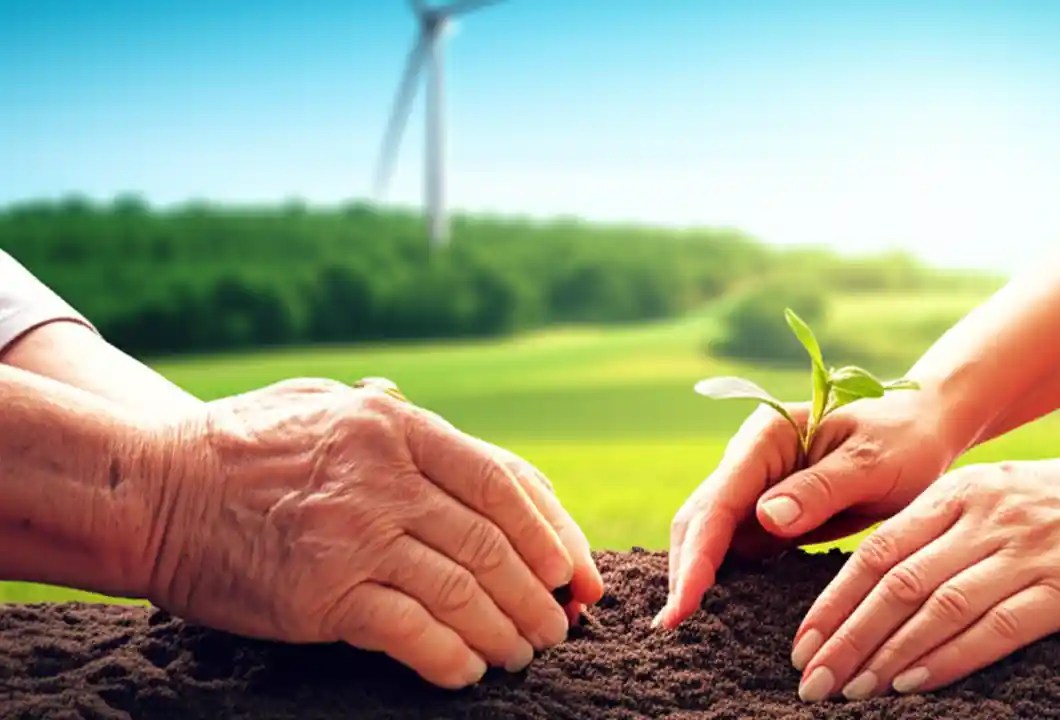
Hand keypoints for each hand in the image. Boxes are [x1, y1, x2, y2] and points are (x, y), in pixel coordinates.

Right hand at [139, 378, 600, 688]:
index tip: (576, 571)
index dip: (553, 532)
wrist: (149, 490)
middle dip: (541, 594)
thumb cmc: (241, 447)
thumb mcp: (325, 403)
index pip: (504, 481)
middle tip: (559, 627)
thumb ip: (394, 418)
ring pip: (466, 594)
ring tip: (524, 653)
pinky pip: (415, 634)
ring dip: (508, 632)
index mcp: (396, 426)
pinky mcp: (323, 597)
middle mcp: (385, 478)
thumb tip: (456, 439)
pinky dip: (452, 658)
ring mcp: (355, 538)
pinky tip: (466, 670)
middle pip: (495, 545)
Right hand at [658, 388, 960, 628]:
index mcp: (768, 437)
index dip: (698, 556)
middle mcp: (750, 457)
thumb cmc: (904, 440)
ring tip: (683, 623)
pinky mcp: (769, 507)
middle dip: (685, 570)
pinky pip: (737, 542)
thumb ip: (821, 489)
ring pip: (711, 532)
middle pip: (701, 517)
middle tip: (672, 627)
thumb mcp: (872, 463)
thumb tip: (766, 519)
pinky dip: (722, 572)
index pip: (719, 502)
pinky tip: (716, 606)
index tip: (683, 605)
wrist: (922, 429)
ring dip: (696, 573)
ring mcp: (756, 483)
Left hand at [790, 439, 1059, 701]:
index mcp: (952, 494)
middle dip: (847, 638)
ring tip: (852, 693)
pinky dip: (949, 658)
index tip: (801, 645)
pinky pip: (996, 627)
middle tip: (812, 683)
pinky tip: (914, 685)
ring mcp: (1022, 551)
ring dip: (888, 655)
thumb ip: (931, 531)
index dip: (832, 603)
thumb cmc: (1054, 503)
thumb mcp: (984, 495)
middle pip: (895, 583)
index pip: (874, 552)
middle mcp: (980, 518)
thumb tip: (868, 586)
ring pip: (937, 607)